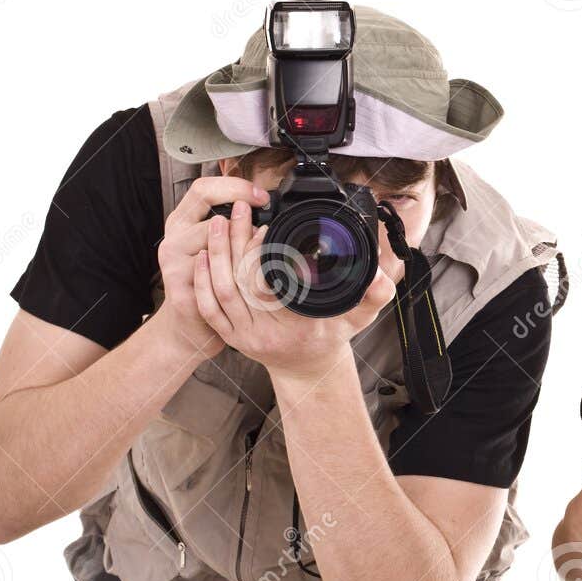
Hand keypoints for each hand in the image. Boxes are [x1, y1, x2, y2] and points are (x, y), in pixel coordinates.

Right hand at [155, 176, 271, 360]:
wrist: (191, 325)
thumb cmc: (209, 280)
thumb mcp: (215, 244)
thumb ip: (230, 224)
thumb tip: (262, 204)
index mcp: (181, 222)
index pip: (203, 189)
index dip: (233, 187)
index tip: (260, 196)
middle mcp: (174, 239)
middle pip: (208, 214)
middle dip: (242, 213)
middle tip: (267, 216)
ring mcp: (174, 266)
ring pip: (212, 247)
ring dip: (243, 245)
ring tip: (265, 244)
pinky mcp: (182, 292)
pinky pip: (213, 281)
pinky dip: (237, 276)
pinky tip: (258, 272)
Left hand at [193, 199, 395, 381]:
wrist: (309, 368)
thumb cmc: (330, 339)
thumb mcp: (358, 318)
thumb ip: (374, 295)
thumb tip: (380, 274)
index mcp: (290, 327)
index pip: (267, 284)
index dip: (261, 252)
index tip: (267, 226)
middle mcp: (261, 334)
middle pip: (236, 283)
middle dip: (232, 243)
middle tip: (236, 212)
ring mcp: (241, 336)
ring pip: (219, 291)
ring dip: (216, 255)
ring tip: (218, 223)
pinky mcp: (229, 334)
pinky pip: (209, 308)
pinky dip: (202, 282)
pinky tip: (202, 256)